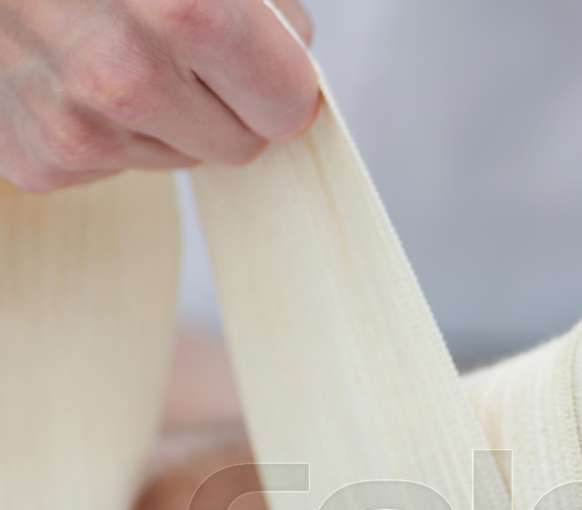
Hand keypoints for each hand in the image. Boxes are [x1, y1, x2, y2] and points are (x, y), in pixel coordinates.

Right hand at [0, 0, 318, 191]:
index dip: (274, 76)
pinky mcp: (32, 157)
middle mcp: (122, 76)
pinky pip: (112, 166)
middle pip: (239, 145)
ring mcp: (72, 124)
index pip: (288, 107)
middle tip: (171, 42)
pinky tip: (64, 71)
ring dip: (159, 116)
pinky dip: (101, 129)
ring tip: (106, 45)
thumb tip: (293, 55)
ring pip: (177, 159)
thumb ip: (265, 9)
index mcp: (186, 12)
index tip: (249, 52)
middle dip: (221, 102)